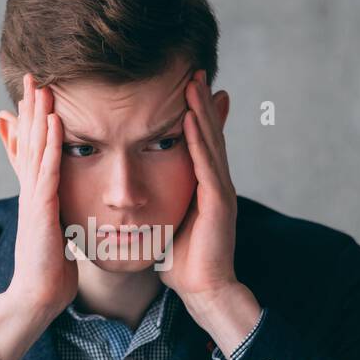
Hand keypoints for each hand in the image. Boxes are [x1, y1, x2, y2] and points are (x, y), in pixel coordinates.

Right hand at [5, 73, 77, 317]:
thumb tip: (58, 194)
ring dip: (38, 116)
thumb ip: (54, 206)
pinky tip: (56, 123)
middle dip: (30, 107)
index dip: (34, 118)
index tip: (37, 89)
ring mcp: (34, 199)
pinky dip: (52, 146)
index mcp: (37, 192)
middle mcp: (31, 190)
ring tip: (40, 86)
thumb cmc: (50, 266)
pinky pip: (48, 172)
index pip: (34, 148)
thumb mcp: (54, 227)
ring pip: (36, 149)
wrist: (39, 295)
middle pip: (30, 141)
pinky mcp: (41, 211)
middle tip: (31, 74)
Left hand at [160, 69, 237, 300]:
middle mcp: (216, 183)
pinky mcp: (219, 203)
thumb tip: (138, 189)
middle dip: (201, 101)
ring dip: (202, 110)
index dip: (194, 113)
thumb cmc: (181, 260)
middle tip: (194, 70)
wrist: (202, 290)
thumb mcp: (166, 220)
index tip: (184, 84)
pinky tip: (191, 118)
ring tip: (195, 82)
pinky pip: (207, 164)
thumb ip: (159, 200)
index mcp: (204, 186)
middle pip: (207, 133)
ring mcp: (220, 191)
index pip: (198, 141)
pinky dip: (198, 139)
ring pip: (210, 142)